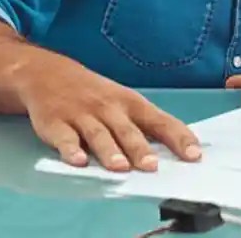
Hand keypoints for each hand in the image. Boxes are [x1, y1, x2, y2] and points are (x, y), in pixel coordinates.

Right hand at [16, 55, 200, 171]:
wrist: (47, 73)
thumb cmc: (95, 94)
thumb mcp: (123, 102)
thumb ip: (146, 126)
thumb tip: (178, 152)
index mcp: (130, 104)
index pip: (159, 121)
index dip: (178, 138)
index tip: (194, 155)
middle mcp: (108, 108)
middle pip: (127, 130)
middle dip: (140, 148)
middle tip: (152, 166)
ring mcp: (81, 115)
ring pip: (98, 134)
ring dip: (110, 151)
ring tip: (120, 168)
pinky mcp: (55, 123)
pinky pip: (64, 138)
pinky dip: (70, 150)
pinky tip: (77, 161)